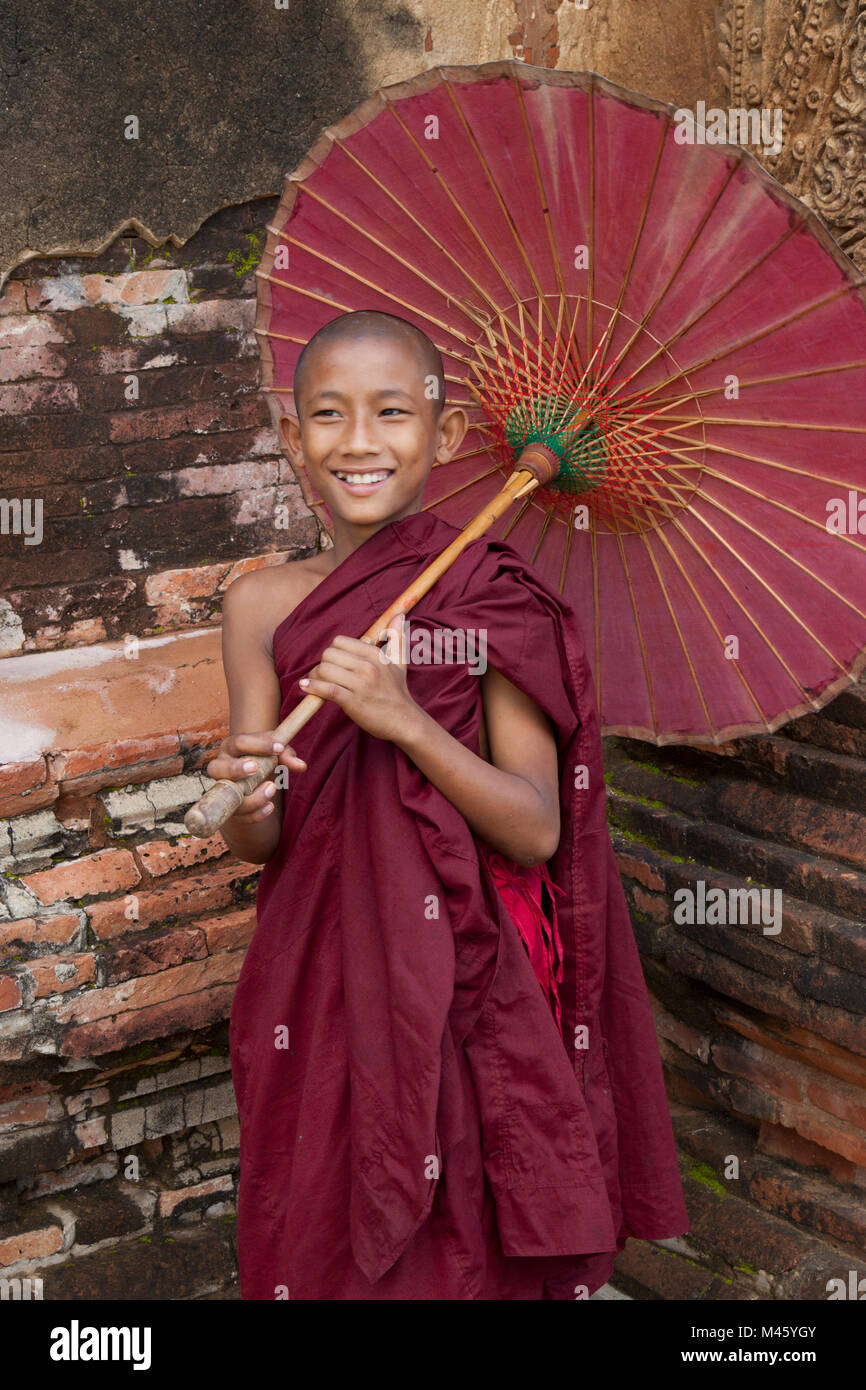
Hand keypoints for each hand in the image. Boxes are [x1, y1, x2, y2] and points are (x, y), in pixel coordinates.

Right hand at [204, 731, 306, 821]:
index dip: (258, 745)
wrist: (255, 778)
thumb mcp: (276, 751)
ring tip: (272, 788)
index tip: (279, 748)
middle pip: (215, 768)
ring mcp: (223, 789)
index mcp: (231, 747)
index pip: (239, 742)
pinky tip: (270, 807)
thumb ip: (287, 754)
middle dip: (234, 769)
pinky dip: (256, 814)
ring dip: (251, 795)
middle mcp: (221, 767)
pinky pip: (239, 815)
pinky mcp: (231, 808)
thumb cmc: (264, 757)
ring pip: (227, 795)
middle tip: (255, 769)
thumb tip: (301, 766)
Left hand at [299, 613, 419, 742]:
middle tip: (323, 675)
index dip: (332, 651)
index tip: (334, 663)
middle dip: (322, 664)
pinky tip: (306, 687)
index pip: (340, 641)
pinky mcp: (353, 702)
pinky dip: (313, 687)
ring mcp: (360, 684)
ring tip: (315, 683)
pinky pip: (327, 689)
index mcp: (375, 655)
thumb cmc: (398, 692)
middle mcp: (368, 666)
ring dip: (315, 677)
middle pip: (328, 654)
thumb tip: (399, 616)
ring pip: (324, 670)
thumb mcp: (399, 662)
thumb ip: (397, 638)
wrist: (404, 721)